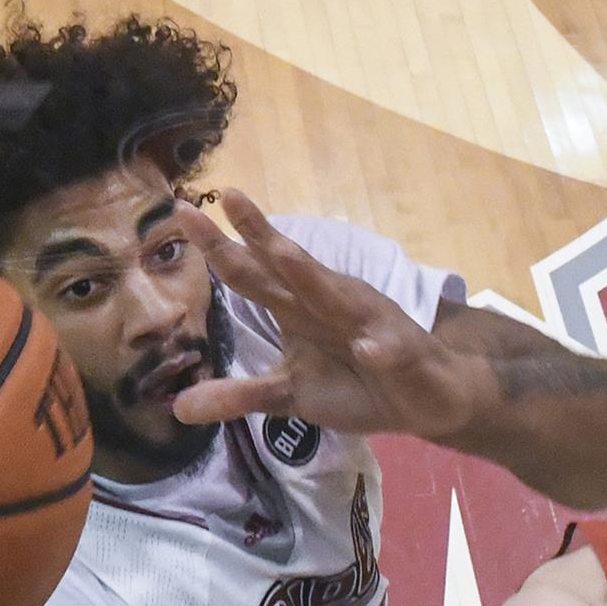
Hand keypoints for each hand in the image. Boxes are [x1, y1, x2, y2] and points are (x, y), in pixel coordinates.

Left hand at [173, 189, 492, 438]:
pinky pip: (389, 352)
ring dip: (313, 278)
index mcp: (299, 307)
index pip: (255, 272)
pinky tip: (368, 349)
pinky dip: (379, 350)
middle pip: (288, 269)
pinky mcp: (401, 355)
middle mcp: (330, 302)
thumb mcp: (290, 394)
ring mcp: (368, 324)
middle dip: (258, 237)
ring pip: (337, 298)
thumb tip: (178, 409)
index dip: (222, 246)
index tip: (184, 213)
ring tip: (285, 255)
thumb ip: (240, 395)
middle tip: (227, 196)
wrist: (428, 396)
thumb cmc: (357, 384)